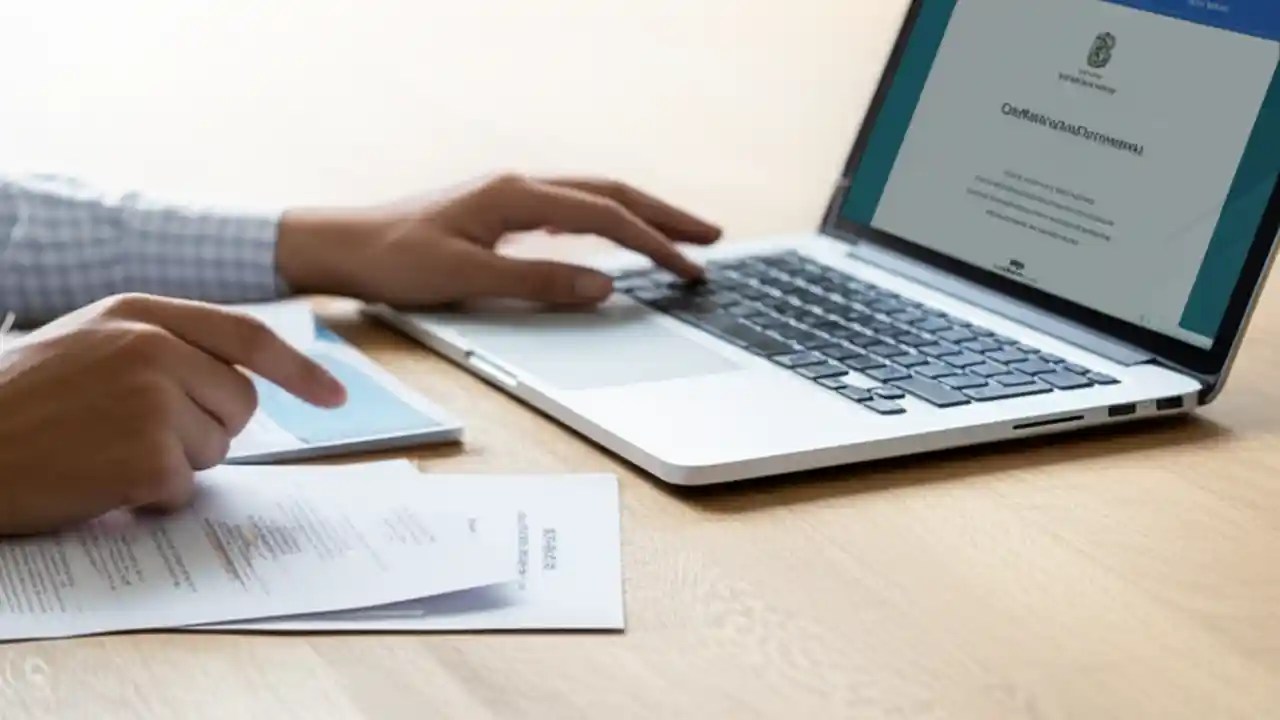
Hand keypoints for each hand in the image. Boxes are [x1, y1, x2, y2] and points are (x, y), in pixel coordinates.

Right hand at [0, 294, 345, 535]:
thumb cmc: (23, 399)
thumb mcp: (90, 341)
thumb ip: (163, 345)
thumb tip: (240, 383)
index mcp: (141, 313)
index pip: (246, 335)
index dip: (298, 368)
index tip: (335, 397)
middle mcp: (154, 348)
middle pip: (239, 401)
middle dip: (206, 426)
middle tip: (138, 433)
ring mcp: (152, 401)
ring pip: (216, 447)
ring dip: (174, 462)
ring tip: (107, 450)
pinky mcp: (145, 456)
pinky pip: (184, 487)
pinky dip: (151, 496)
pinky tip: (101, 480)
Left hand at [276, 174, 721, 305]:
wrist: (338, 245)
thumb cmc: (392, 261)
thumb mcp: (465, 278)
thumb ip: (537, 282)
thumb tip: (605, 288)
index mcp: (515, 196)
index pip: (605, 218)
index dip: (654, 244)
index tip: (692, 269)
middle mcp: (517, 186)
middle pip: (610, 193)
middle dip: (664, 215)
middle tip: (711, 238)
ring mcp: (508, 195)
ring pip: (591, 197)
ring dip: (638, 213)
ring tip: (677, 233)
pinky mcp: (497, 210)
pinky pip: (568, 208)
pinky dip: (604, 220)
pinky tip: (609, 236)